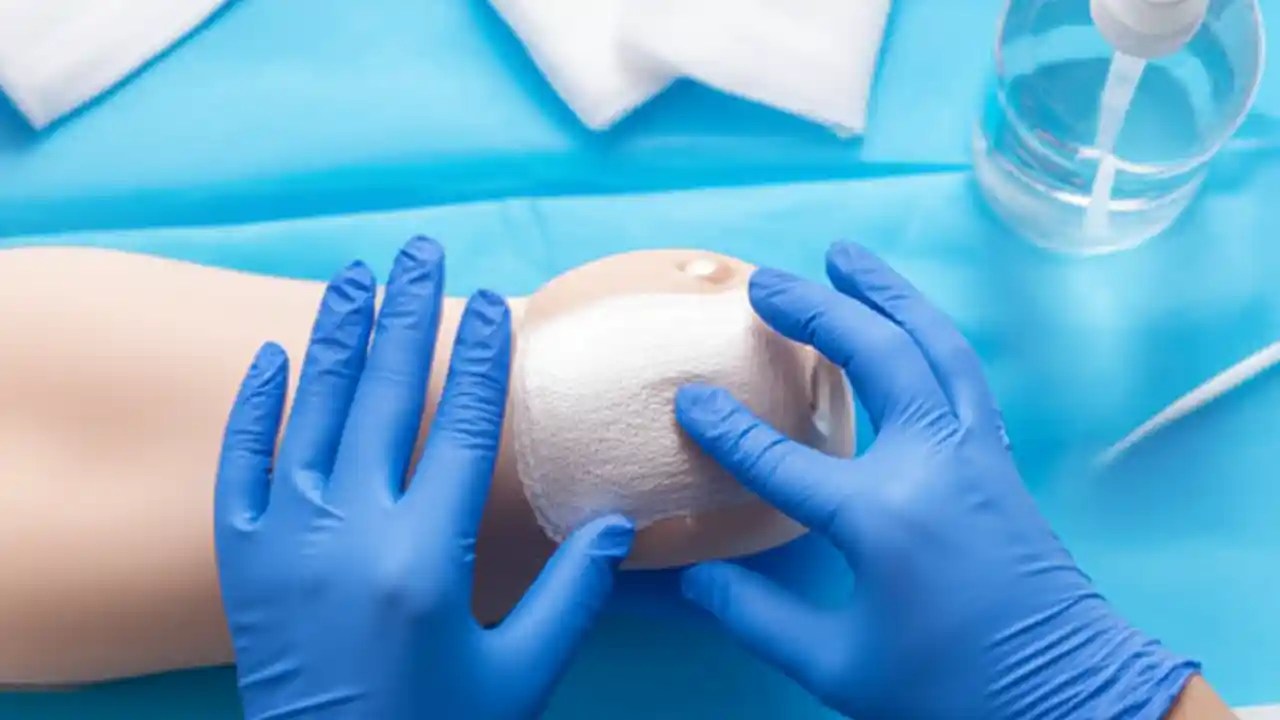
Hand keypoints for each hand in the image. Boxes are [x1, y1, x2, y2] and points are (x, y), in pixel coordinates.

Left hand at [214, 236, 633, 719]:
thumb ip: (573, 593)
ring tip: (358, 275)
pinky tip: (270, 356)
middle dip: (409, 315)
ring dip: (337, 337)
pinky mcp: (240, 562)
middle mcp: (352, 535)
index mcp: (427, 558)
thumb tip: (617, 520)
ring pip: (311, 413)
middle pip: (385, 397)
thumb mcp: (523, 676)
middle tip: (422, 249)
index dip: (482, 358)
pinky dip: (254, 408)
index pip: (462, 429)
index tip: (494, 301)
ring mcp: (286, 543)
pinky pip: (240, 465)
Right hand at [675, 242, 1198, 718]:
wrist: (1068, 694)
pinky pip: (962, 373)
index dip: (727, 430)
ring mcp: (975, 456)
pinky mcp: (998, 462)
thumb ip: (755, 616)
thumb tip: (688, 579)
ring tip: (846, 256)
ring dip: (888, 293)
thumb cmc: (951, 688)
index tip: (689, 399)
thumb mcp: (838, 667)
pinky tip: (907, 321)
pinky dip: (929, 333)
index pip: (782, 460)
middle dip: (816, 312)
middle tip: (765, 282)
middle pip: (876, 358)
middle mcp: (933, 466)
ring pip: (934, 345)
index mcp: (883, 518)